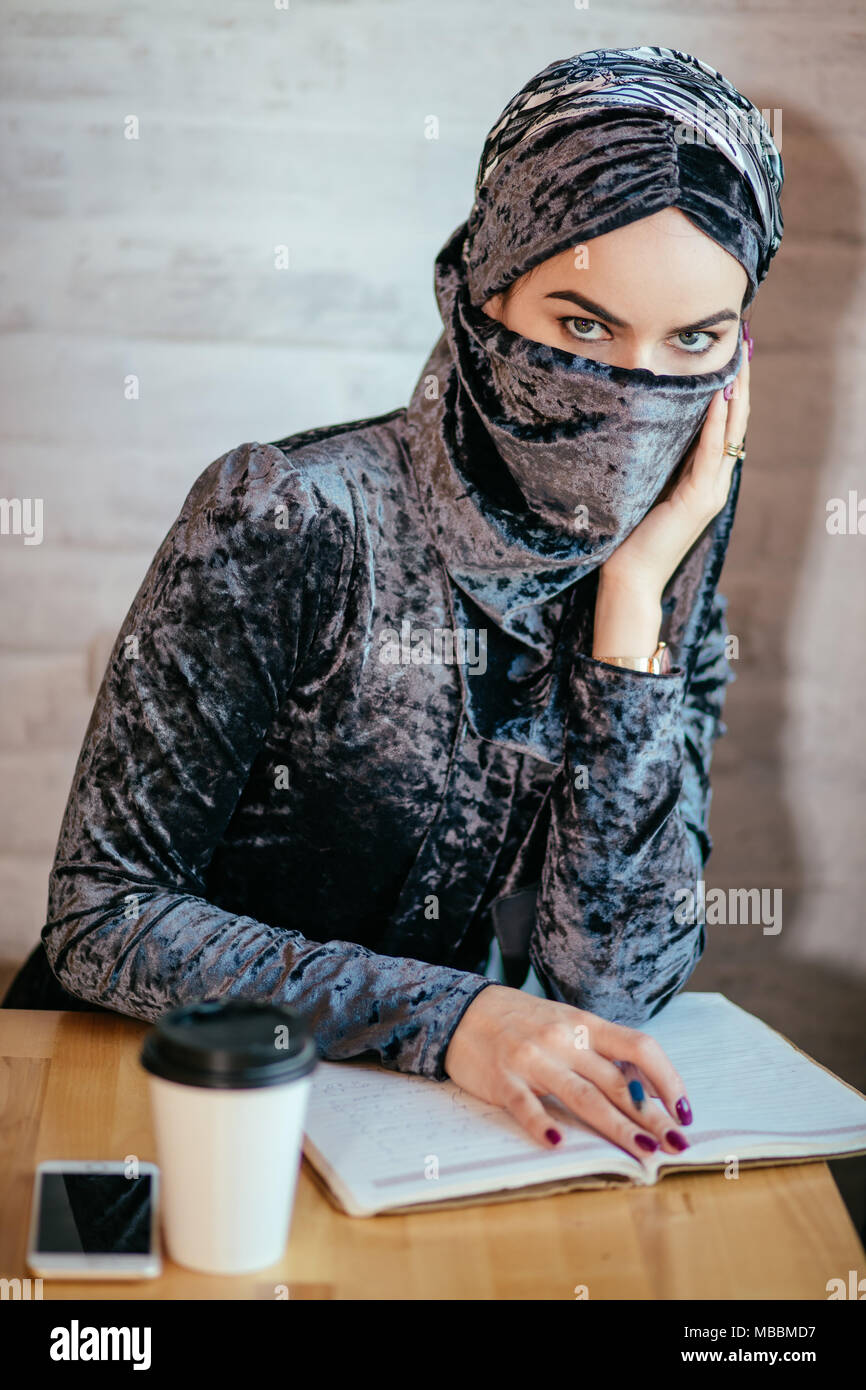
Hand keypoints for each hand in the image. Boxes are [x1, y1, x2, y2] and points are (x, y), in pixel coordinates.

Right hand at [443, 985, 691, 1157]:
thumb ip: (601, 1052)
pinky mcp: (501, 1078)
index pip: (639, 1048)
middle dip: (653, 1117)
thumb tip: (646, 1090)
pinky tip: (556, 1143)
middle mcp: (564, 1039)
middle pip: (617, 1081)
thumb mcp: (567, 1023)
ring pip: (582, 1096)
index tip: (684, 1111)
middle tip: (678, 1145)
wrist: (462, 1010)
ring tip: (644, 1152)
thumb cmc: (522, 1021)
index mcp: (585, 1024)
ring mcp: (532, 1058)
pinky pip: (524, 1103)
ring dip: (617, 1127)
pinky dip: (540, 1123)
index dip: (667, 1079)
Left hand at [600, 338, 750, 600]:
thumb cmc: (628, 538)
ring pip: (730, 435)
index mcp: (701, 481)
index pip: (723, 429)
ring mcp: (710, 493)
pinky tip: (719, 398)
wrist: (629, 578)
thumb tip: (643, 427)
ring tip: (738, 363)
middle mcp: (713, 484)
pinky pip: (711, 454)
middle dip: (739, 386)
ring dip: (734, 397)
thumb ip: (655, 464)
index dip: (729, 394)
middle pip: (734, 426)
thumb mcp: (644, 490)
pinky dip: (716, 425)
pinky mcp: (698, 500)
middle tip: (742, 348)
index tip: (728, 360)